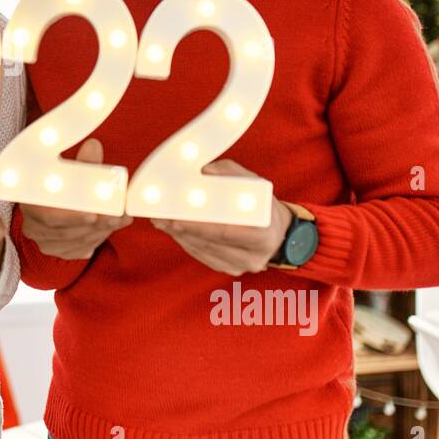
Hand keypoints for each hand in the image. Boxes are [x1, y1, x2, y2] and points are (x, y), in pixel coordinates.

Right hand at [17, 139, 132, 260]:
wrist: (58, 201)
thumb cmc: (64, 182)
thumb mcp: (71, 170)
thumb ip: (83, 162)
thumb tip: (94, 146)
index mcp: (29, 202)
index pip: (47, 216)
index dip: (70, 217)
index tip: (93, 214)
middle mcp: (33, 226)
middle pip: (65, 231)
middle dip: (94, 224)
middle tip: (117, 215)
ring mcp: (46, 242)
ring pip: (76, 241)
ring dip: (101, 230)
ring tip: (121, 217)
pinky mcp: (61, 252)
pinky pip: (81, 249)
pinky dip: (100, 237)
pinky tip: (115, 224)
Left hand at [150, 159, 292, 276]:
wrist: (280, 233)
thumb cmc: (264, 204)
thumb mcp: (254, 183)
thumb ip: (228, 173)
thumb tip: (203, 170)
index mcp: (262, 234)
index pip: (224, 232)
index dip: (197, 226)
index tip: (174, 218)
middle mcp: (252, 256)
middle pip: (208, 242)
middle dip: (179, 227)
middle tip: (157, 214)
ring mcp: (240, 266)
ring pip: (201, 250)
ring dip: (178, 234)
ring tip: (160, 218)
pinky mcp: (229, 269)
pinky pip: (202, 254)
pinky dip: (186, 240)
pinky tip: (173, 228)